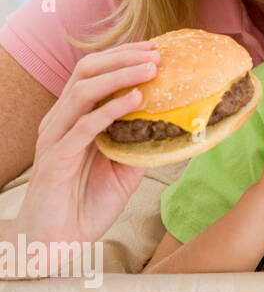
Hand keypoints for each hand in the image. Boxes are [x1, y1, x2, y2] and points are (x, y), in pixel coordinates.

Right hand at [13, 41, 161, 246]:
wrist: (54, 242)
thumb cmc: (87, 204)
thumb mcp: (125, 169)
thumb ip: (143, 145)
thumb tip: (180, 127)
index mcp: (74, 118)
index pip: (94, 73)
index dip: (123, 56)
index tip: (155, 49)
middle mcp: (61, 121)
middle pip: (85, 72)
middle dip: (122, 58)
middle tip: (156, 54)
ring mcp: (55, 138)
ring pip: (82, 92)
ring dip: (119, 76)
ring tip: (150, 70)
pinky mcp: (55, 160)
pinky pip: (82, 127)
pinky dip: (109, 110)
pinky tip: (135, 101)